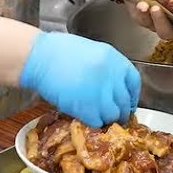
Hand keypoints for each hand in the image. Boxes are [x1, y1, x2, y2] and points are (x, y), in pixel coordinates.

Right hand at [19, 32, 139, 127]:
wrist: (39, 57)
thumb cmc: (59, 51)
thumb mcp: (92, 52)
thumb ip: (106, 68)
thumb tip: (114, 86)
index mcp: (114, 59)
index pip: (133, 82)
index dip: (132, 96)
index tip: (127, 102)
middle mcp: (111, 76)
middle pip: (125, 102)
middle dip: (121, 111)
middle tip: (114, 115)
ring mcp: (100, 93)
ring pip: (112, 115)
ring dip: (106, 118)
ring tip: (96, 116)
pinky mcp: (86, 107)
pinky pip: (96, 122)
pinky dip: (92, 122)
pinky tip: (85, 117)